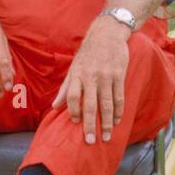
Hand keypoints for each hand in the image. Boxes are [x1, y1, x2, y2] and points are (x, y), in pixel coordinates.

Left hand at [50, 16, 129, 143]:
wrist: (107, 33)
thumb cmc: (88, 53)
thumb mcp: (73, 68)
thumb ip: (65, 88)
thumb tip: (55, 107)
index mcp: (77, 75)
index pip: (72, 96)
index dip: (73, 110)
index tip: (75, 123)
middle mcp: (91, 76)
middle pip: (90, 104)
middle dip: (90, 124)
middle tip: (90, 141)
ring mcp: (106, 76)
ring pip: (107, 104)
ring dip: (107, 122)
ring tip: (107, 136)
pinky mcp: (119, 75)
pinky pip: (119, 97)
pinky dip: (119, 111)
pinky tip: (117, 121)